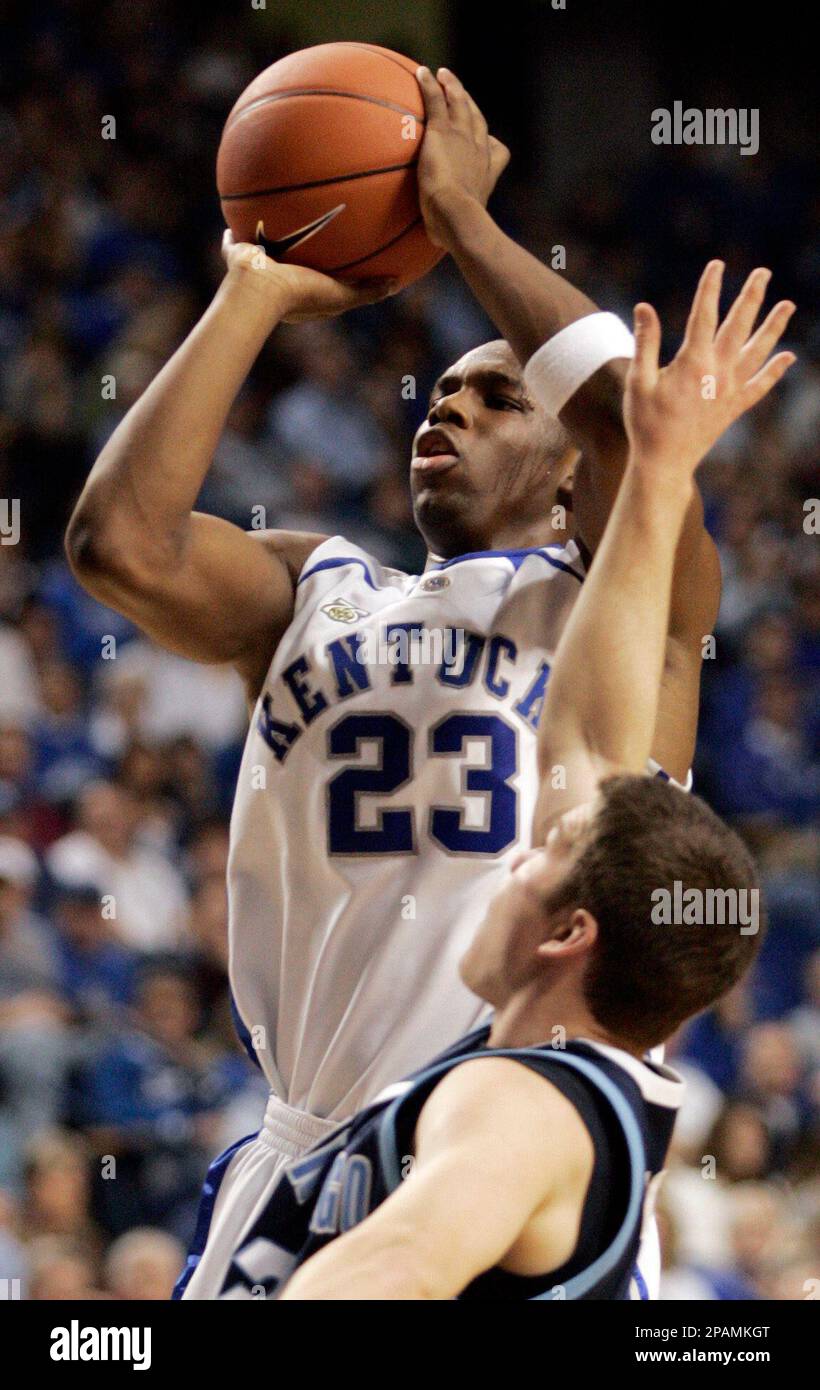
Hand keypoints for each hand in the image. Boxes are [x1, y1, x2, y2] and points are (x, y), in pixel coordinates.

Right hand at [221, 231, 395, 321]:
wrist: (259, 289)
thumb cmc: (299, 294)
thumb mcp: (339, 295)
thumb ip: (366, 291)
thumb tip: (395, 283)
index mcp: (298, 293)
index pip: (316, 278)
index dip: (327, 269)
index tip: (338, 255)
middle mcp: (275, 280)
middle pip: (289, 260)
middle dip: (296, 249)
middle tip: (305, 234)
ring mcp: (253, 268)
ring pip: (261, 247)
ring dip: (265, 235)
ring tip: (271, 214)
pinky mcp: (235, 255)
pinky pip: (234, 237)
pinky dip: (233, 229)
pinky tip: (236, 210)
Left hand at [416, 67, 508, 248]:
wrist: (459, 216)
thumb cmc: (457, 231)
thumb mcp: (457, 230)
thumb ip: (448, 230)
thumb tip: (438, 244)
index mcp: (487, 173)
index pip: (496, 152)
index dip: (492, 144)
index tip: (489, 141)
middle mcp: (480, 150)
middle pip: (478, 119)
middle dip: (470, 104)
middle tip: (460, 93)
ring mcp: (463, 138)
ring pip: (460, 103)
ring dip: (453, 87)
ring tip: (444, 75)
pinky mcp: (443, 132)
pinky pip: (436, 100)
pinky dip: (431, 85)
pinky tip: (422, 72)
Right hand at [624, 261, 795, 477]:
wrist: (664, 463)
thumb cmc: (645, 423)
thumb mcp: (638, 381)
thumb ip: (645, 342)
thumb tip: (644, 307)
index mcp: (693, 362)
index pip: (704, 315)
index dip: (710, 287)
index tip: (717, 265)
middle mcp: (718, 372)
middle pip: (739, 325)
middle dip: (751, 296)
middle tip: (763, 272)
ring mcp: (730, 390)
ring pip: (758, 351)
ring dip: (774, 327)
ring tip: (788, 305)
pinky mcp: (734, 407)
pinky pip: (760, 386)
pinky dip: (774, 371)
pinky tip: (788, 357)